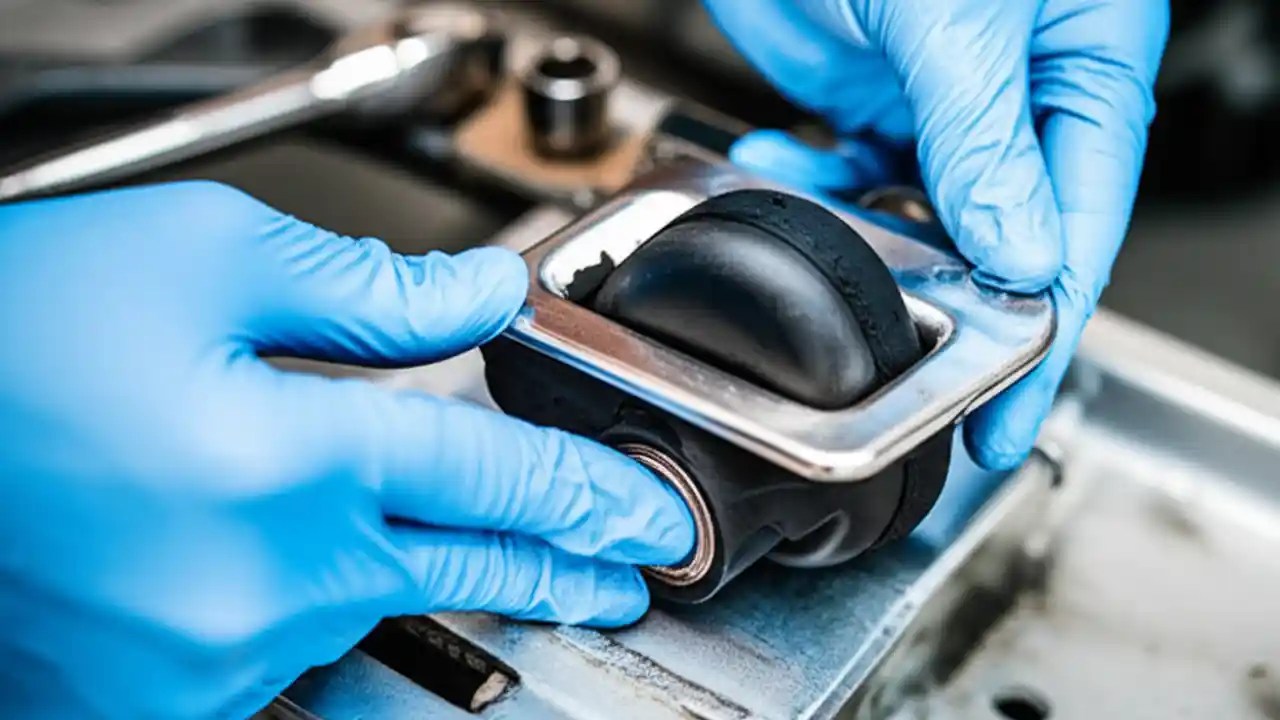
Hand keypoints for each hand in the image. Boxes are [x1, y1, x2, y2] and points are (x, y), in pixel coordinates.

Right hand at [0, 183, 693, 718]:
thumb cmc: (5, 337)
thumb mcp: (195, 258)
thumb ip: (366, 289)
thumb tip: (481, 295)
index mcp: (285, 460)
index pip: (493, 474)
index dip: (590, 491)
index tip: (648, 513)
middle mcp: (258, 583)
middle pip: (460, 568)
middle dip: (558, 569)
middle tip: (621, 579)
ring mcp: (205, 660)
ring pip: (361, 600)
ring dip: (404, 558)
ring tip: (456, 538)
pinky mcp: (150, 700)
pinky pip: (275, 646)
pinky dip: (303, 592)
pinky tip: (282, 552)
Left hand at [705, 0, 1168, 468]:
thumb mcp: (951, 17)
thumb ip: (984, 138)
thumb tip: (1021, 254)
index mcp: (1084, 60)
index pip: (1078, 225)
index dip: (1045, 331)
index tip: (1006, 419)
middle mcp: (1018, 86)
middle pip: (1004, 232)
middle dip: (959, 310)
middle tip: (916, 390)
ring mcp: (938, 91)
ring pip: (921, 213)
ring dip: (873, 253)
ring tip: (835, 284)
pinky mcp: (868, 86)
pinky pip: (851, 170)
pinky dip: (813, 189)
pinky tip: (784, 175)